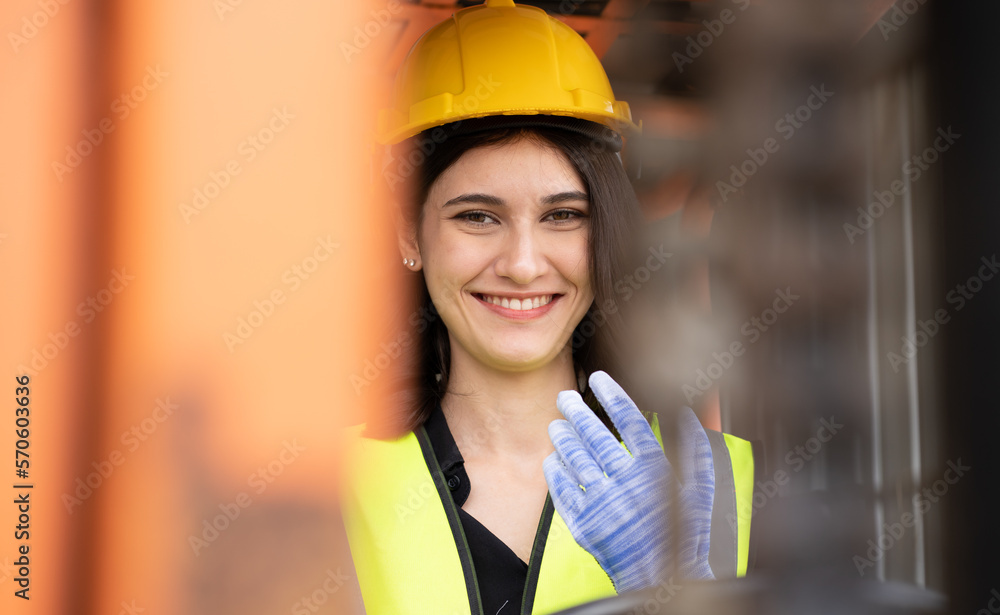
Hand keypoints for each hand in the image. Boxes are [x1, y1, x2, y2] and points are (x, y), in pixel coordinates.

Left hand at [542, 371, 715, 591]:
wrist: (663, 582)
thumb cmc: (686, 536)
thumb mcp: (702, 493)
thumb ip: (696, 450)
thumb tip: (687, 413)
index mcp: (656, 471)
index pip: (629, 421)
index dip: (612, 395)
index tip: (600, 379)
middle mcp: (626, 484)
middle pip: (595, 436)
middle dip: (577, 411)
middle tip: (565, 397)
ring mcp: (602, 505)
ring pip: (574, 459)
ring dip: (562, 437)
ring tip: (556, 424)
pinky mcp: (583, 525)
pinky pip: (561, 491)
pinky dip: (555, 471)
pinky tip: (552, 459)